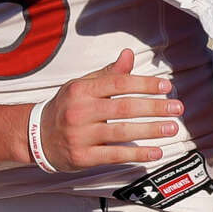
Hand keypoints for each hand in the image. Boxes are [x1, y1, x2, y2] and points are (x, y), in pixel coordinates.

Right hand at [38, 49, 182, 170]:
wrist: (36, 136)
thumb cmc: (66, 107)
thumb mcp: (82, 85)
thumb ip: (108, 73)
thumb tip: (129, 54)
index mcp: (82, 89)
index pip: (118, 83)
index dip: (144, 84)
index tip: (166, 86)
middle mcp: (80, 111)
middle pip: (123, 108)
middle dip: (154, 108)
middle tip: (177, 108)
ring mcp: (81, 136)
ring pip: (121, 132)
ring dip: (150, 131)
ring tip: (171, 128)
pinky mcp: (82, 157)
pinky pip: (115, 155)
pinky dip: (137, 153)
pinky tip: (156, 152)